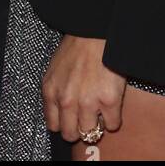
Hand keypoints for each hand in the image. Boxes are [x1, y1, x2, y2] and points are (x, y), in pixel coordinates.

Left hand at [41, 35, 125, 155]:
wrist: (96, 31)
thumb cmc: (76, 47)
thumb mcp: (55, 70)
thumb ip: (56, 93)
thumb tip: (62, 114)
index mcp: (51, 91)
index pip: (53, 126)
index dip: (64, 124)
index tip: (72, 119)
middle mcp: (67, 100)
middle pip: (70, 134)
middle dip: (79, 128)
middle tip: (87, 118)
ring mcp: (88, 102)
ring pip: (90, 133)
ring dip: (97, 124)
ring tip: (100, 110)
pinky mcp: (109, 101)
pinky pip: (112, 125)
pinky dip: (113, 119)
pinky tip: (112, 105)